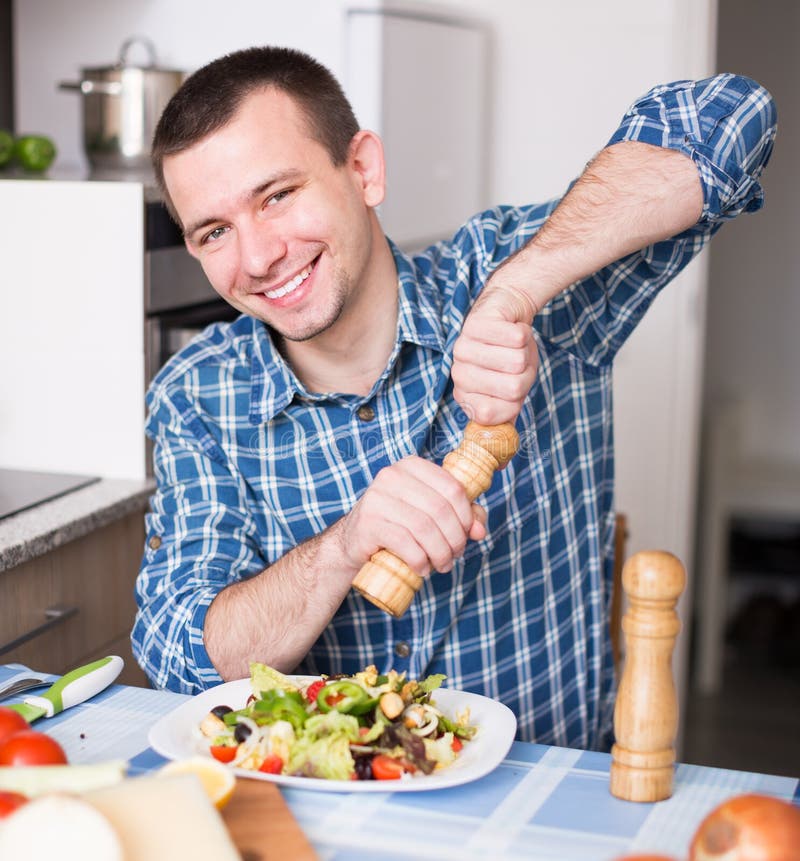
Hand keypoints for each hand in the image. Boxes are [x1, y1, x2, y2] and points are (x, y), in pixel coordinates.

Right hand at [339, 456, 486, 577]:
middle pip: (440, 509)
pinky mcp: (367, 522)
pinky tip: (422, 568)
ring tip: (441, 565)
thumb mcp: (429, 514)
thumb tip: (480, 531)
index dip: (467, 516)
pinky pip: (404, 542)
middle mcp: (391, 475)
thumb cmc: (398, 525)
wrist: (352, 541)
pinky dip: (419, 560)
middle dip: (455, 538)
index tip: (467, 536)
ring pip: (424, 527)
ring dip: (440, 553)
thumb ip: (460, 516)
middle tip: (454, 556)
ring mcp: (376, 497)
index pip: (452, 487)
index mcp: (411, 466)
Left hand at [452, 282, 538, 424]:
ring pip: (517, 361)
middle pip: (512, 387)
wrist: (507, 315)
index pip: (490, 414)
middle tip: (514, 362)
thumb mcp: (511, 393)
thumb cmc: (511, 356)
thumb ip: (505, 419)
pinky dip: (523, 333)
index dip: (513, 400)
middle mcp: (459, 374)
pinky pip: (517, 337)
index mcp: (466, 396)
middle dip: (524, 373)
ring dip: (524, 351)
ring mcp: (462, 348)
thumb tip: (500, 460)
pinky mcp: (474, 325)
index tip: (509, 386)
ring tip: (513, 346)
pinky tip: (511, 329)